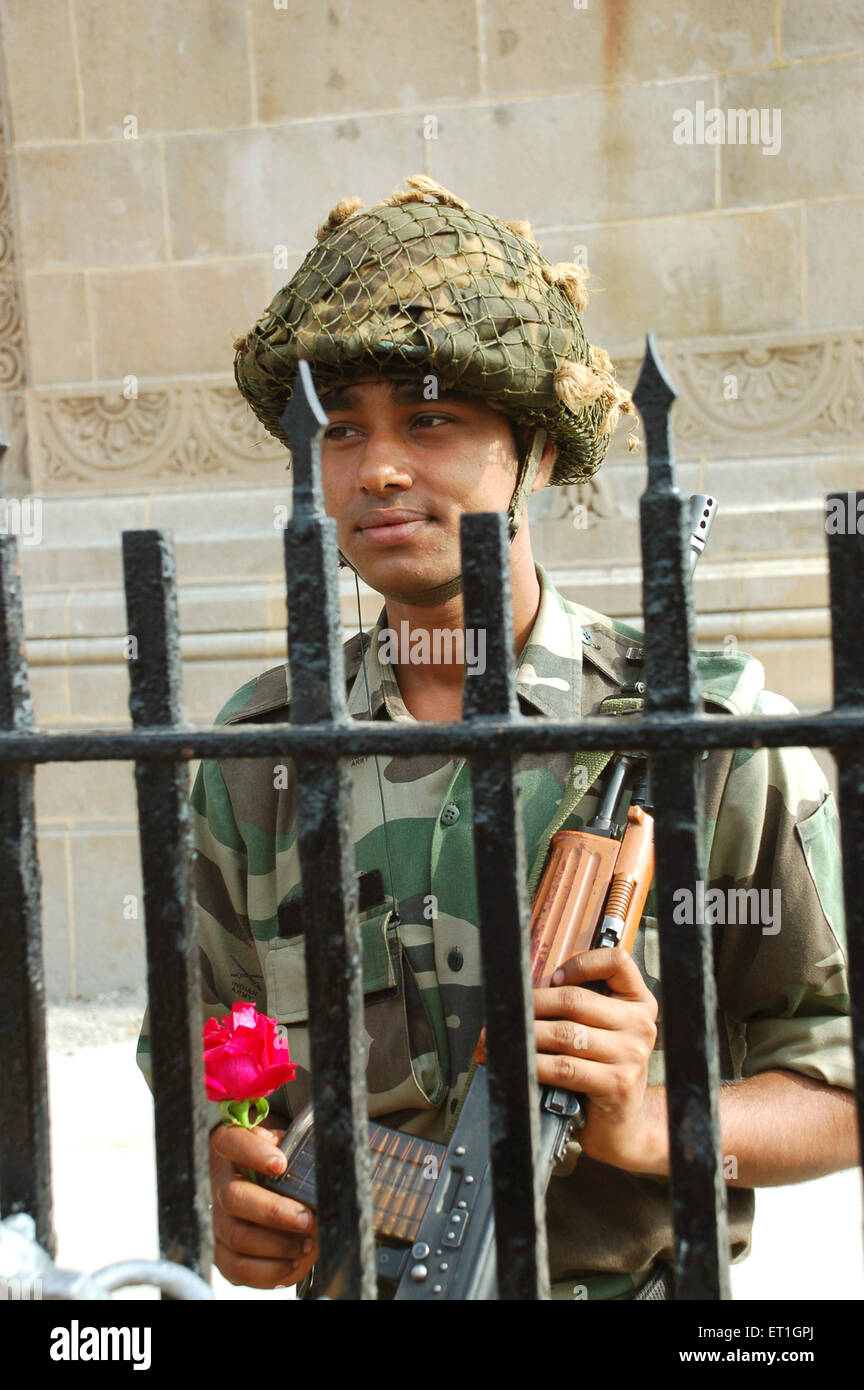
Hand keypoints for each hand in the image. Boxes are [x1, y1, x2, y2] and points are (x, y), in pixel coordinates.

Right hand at [210, 1116, 318, 1288]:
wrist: (272, 1191)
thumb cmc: (284, 1163)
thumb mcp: (289, 1146)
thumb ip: (298, 1147)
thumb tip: (325, 1158)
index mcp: (233, 1150)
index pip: (230, 1141)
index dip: (251, 1152)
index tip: (280, 1164)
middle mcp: (220, 1185)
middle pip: (233, 1197)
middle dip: (273, 1211)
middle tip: (306, 1218)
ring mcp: (219, 1221)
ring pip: (236, 1235)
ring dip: (277, 1244)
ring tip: (307, 1243)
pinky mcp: (223, 1253)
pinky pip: (237, 1268)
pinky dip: (268, 1270)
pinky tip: (292, 1262)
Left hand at [532, 946, 663, 1173]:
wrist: (624, 1124)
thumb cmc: (605, 1071)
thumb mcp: (604, 1031)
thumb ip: (582, 1006)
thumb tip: (532, 991)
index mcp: (638, 1003)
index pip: (617, 962)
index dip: (582, 962)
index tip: (555, 977)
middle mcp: (640, 1025)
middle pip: (576, 999)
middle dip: (535, 1004)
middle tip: (511, 1011)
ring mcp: (631, 1055)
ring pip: (565, 1033)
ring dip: (529, 1035)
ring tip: (509, 1037)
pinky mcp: (617, 1084)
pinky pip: (565, 1067)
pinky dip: (537, 1064)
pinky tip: (524, 1064)